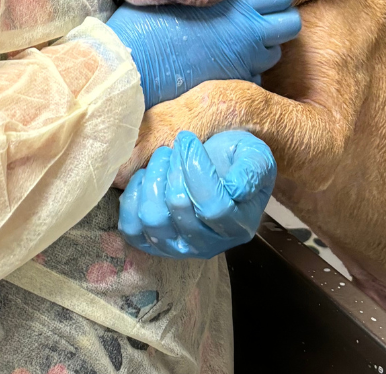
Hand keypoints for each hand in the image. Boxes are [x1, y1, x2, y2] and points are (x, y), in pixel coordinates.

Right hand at [106, 0, 299, 109]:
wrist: (133, 66)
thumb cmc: (145, 23)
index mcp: (236, 3)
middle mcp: (248, 32)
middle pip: (291, 23)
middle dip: (280, 18)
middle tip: (260, 16)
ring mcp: (245, 62)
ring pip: (274, 52)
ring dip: (262, 46)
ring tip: (237, 41)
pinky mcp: (235, 85)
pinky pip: (255, 77)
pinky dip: (245, 71)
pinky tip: (224, 65)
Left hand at [117, 130, 275, 258]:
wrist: (216, 170)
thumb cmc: (235, 162)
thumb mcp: (255, 157)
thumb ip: (251, 170)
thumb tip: (235, 188)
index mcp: (238, 226)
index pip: (212, 207)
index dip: (196, 169)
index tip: (188, 138)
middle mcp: (207, 245)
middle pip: (178, 209)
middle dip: (173, 167)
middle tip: (177, 148)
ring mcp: (177, 247)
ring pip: (152, 219)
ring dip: (152, 180)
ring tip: (162, 159)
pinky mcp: (152, 242)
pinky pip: (131, 229)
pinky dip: (132, 198)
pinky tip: (145, 178)